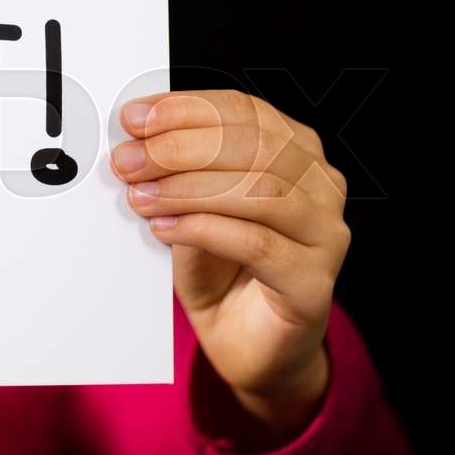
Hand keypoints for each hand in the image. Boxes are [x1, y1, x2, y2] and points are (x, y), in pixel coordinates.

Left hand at [112, 90, 349, 444]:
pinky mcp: (314, 282)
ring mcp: (325, 233)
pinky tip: (165, 230)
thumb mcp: (190, 208)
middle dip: (180, 148)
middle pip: (255, 145)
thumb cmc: (222, 270)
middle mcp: (321, 185)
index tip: (135, 118)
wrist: (248, 345)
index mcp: (295, 151)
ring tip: (141, 197)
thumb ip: (175, 173)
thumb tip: (135, 142)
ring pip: (262, 191)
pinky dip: (204, 229)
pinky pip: (259, 244)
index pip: (244, 111)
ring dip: (189, 188)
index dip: (186, 109)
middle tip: (129, 160)